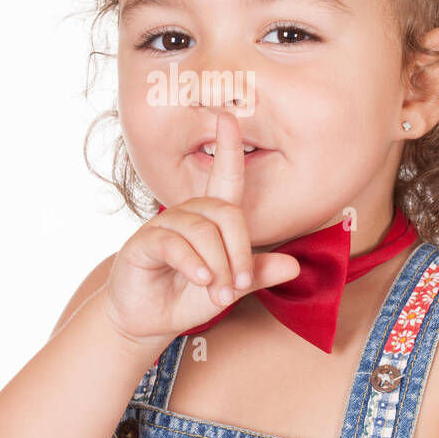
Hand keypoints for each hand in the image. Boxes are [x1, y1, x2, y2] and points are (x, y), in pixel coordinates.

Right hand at [99, 110, 301, 344]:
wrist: (146, 321)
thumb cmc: (186, 297)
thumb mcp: (228, 287)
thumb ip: (257, 274)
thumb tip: (295, 265)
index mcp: (210, 218)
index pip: (224, 177)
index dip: (227, 147)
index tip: (229, 116)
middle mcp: (187, 214)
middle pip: (225, 212)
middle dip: (240, 249)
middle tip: (241, 284)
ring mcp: (163, 226)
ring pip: (202, 231)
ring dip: (218, 265)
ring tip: (219, 293)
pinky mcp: (144, 243)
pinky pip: (175, 244)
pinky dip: (194, 263)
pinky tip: (202, 280)